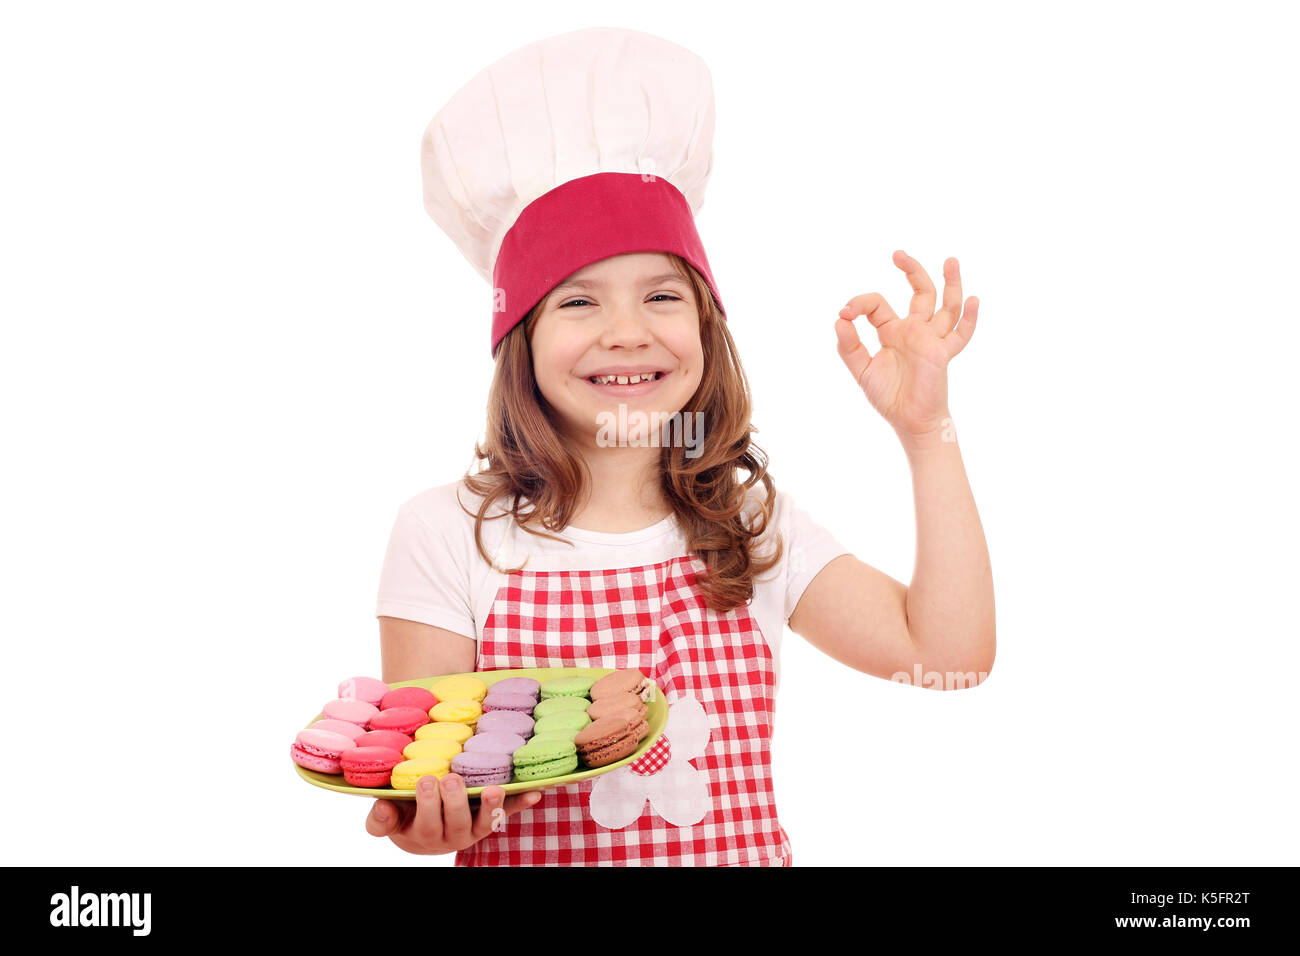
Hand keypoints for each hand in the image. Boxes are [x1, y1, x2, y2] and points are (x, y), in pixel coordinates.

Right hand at [365, 773, 542, 854]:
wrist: (424, 831)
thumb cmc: (404, 817)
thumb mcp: (388, 820)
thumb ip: (380, 819)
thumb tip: (383, 808)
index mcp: (425, 833)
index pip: (426, 822)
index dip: (427, 803)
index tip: (425, 780)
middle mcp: (453, 835)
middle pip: (456, 822)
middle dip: (454, 800)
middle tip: (450, 778)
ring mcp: (474, 829)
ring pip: (484, 823)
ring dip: (492, 806)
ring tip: (495, 789)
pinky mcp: (490, 818)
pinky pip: (507, 813)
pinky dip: (520, 804)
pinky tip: (535, 793)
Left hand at [835, 251, 978, 443]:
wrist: (908, 421)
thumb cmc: (888, 396)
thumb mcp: (861, 370)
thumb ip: (849, 346)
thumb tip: (839, 319)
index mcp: (892, 331)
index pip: (878, 304)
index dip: (860, 303)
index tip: (845, 312)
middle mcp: (914, 330)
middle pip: (920, 292)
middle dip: (912, 271)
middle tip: (898, 254)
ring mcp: (931, 340)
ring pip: (946, 306)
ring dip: (951, 283)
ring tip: (950, 260)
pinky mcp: (942, 354)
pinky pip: (960, 334)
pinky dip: (969, 318)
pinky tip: (973, 300)